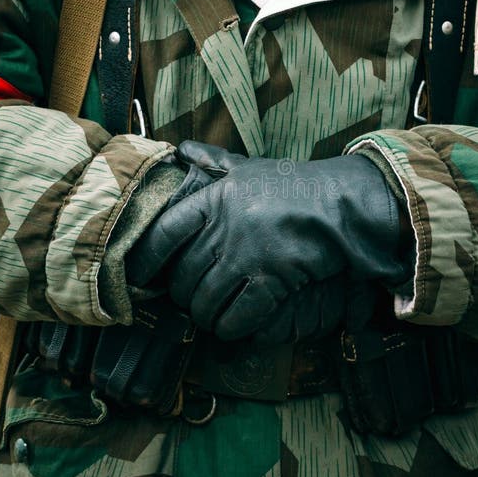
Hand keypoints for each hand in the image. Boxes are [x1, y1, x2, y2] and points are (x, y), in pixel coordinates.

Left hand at [129, 142, 411, 342]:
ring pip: (207, 301)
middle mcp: (224, 228)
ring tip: (211, 318)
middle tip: (190, 302)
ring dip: (206, 316)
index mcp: (214, 199)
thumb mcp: (249, 167)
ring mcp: (246, 255)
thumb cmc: (291, 185)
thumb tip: (181, 149)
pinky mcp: (271, 279)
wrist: (338, 204)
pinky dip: (231, 327)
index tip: (139, 276)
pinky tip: (233, 328)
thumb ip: (213, 161)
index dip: (146, 259)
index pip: (164, 233)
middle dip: (183, 297)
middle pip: (183, 277)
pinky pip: (238, 315)